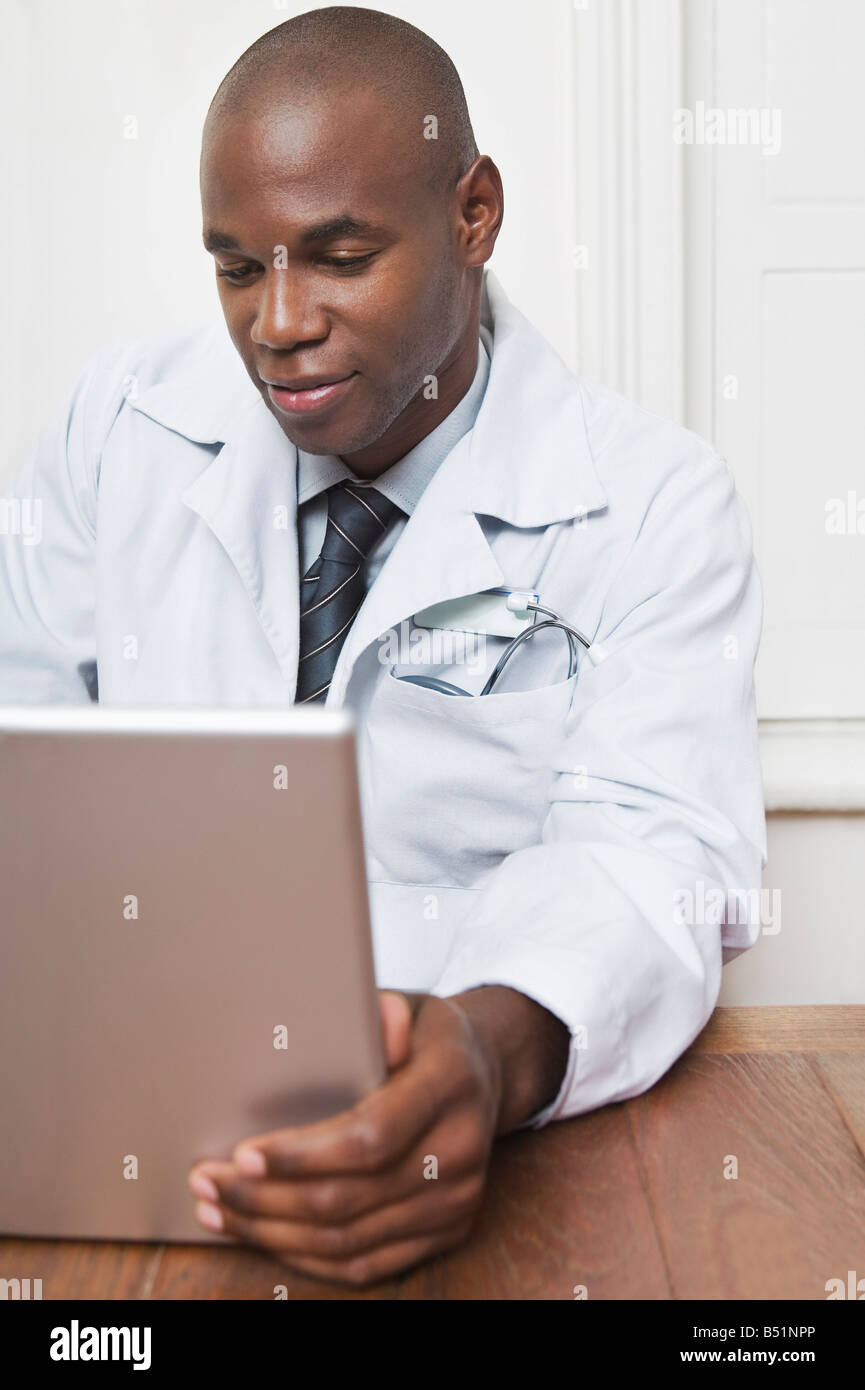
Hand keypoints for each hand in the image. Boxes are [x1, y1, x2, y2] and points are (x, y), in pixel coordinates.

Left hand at [188, 986, 568, 1285]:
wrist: (486, 1071)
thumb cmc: (429, 1036)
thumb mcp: (410, 1006)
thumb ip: (382, 1016)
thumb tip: (368, 1019)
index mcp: (450, 1084)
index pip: (370, 1137)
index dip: (303, 1155)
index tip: (243, 1155)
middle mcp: (460, 1148)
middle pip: (349, 1198)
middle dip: (265, 1199)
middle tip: (207, 1181)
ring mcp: (457, 1198)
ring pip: (348, 1239)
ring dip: (272, 1232)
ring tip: (218, 1211)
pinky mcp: (447, 1231)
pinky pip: (366, 1264)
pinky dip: (306, 1256)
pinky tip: (264, 1236)